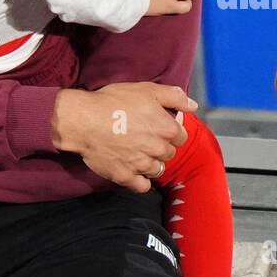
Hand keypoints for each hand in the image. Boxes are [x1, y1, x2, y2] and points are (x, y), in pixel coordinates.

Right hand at [51, 83, 196, 192]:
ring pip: (157, 170)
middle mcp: (158, 149)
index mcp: (166, 128)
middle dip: (160, 147)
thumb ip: (174, 97)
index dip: (170, 132)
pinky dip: (141, 181)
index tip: (158, 128)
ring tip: (136, 153)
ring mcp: (142, 165)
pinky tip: (133, 171)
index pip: (180, 137)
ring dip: (151, 164)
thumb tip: (193, 106)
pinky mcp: (126, 177)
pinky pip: (142, 186)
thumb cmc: (113, 102)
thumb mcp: (146, 90)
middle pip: (169, 154)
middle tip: (144, 138)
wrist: (83, 121)